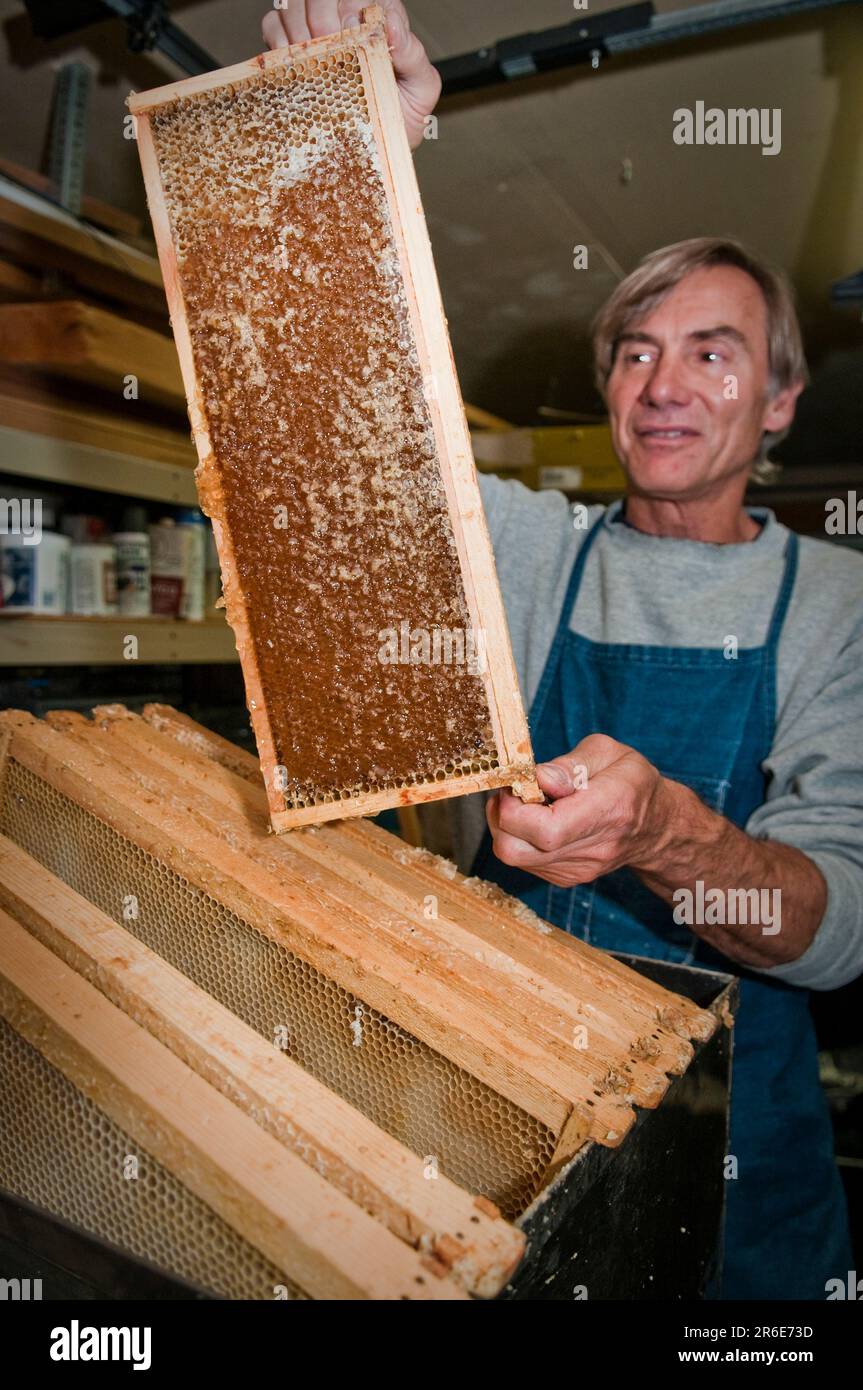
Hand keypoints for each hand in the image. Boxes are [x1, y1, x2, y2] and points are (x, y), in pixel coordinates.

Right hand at [261, 1, 440, 148]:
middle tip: (330, 52)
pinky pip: (271, 26)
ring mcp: (315, 30)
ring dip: (300, 31)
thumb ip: (413, 54)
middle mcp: (345, 17)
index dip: (350, 8)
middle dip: (322, 19)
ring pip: (294, 4)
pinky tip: (295, 64)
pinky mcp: (291, 46)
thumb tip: (390, 24)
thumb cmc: (399, 117)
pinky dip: (278, 43)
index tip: (351, 36)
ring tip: (314, 62)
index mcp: (377, 19)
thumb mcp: (421, 90)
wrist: (377, 149)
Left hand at [487, 734, 671, 887]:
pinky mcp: (566, 878)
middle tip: (514, 791)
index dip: (515, 807)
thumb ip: (569, 765)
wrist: (656, 827)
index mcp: (608, 811)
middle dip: (500, 816)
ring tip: (527, 802)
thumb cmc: (631, 782)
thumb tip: (538, 779)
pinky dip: (518, 837)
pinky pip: (522, 861)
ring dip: (506, 826)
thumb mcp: (608, 753)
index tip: (517, 783)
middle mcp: (592, 849)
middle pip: (515, 850)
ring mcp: (577, 869)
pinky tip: (537, 819)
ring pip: (512, 856)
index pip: (546, 829)